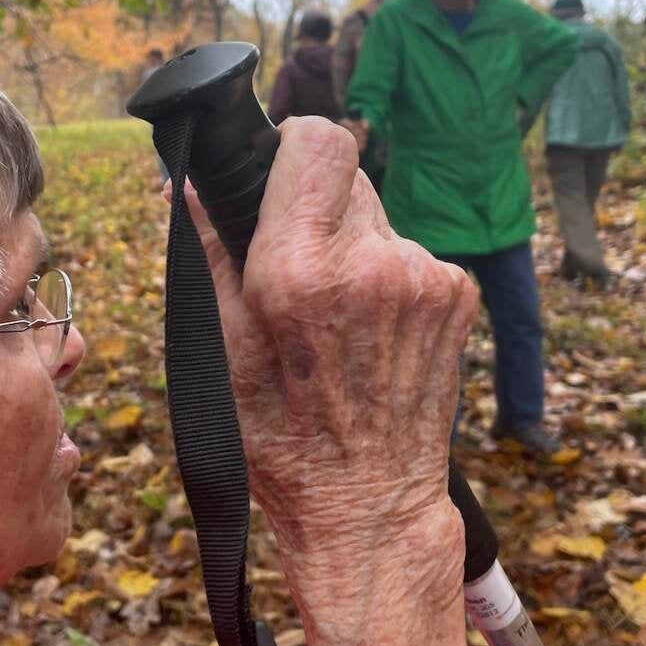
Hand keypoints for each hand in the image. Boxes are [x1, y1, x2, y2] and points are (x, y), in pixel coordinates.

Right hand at [187, 116, 475, 645]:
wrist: (369, 504)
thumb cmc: (281, 438)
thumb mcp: (219, 348)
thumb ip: (208, 250)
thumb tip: (188, 180)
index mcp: (301, 272)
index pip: (316, 140)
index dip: (290, 145)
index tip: (274, 170)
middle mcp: (372, 263)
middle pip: (346, 173)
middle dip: (314, 203)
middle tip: (294, 260)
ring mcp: (425, 277)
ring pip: (378, 215)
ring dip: (351, 243)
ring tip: (334, 315)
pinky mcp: (457, 294)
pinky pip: (410, 251)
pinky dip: (386, 275)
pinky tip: (370, 330)